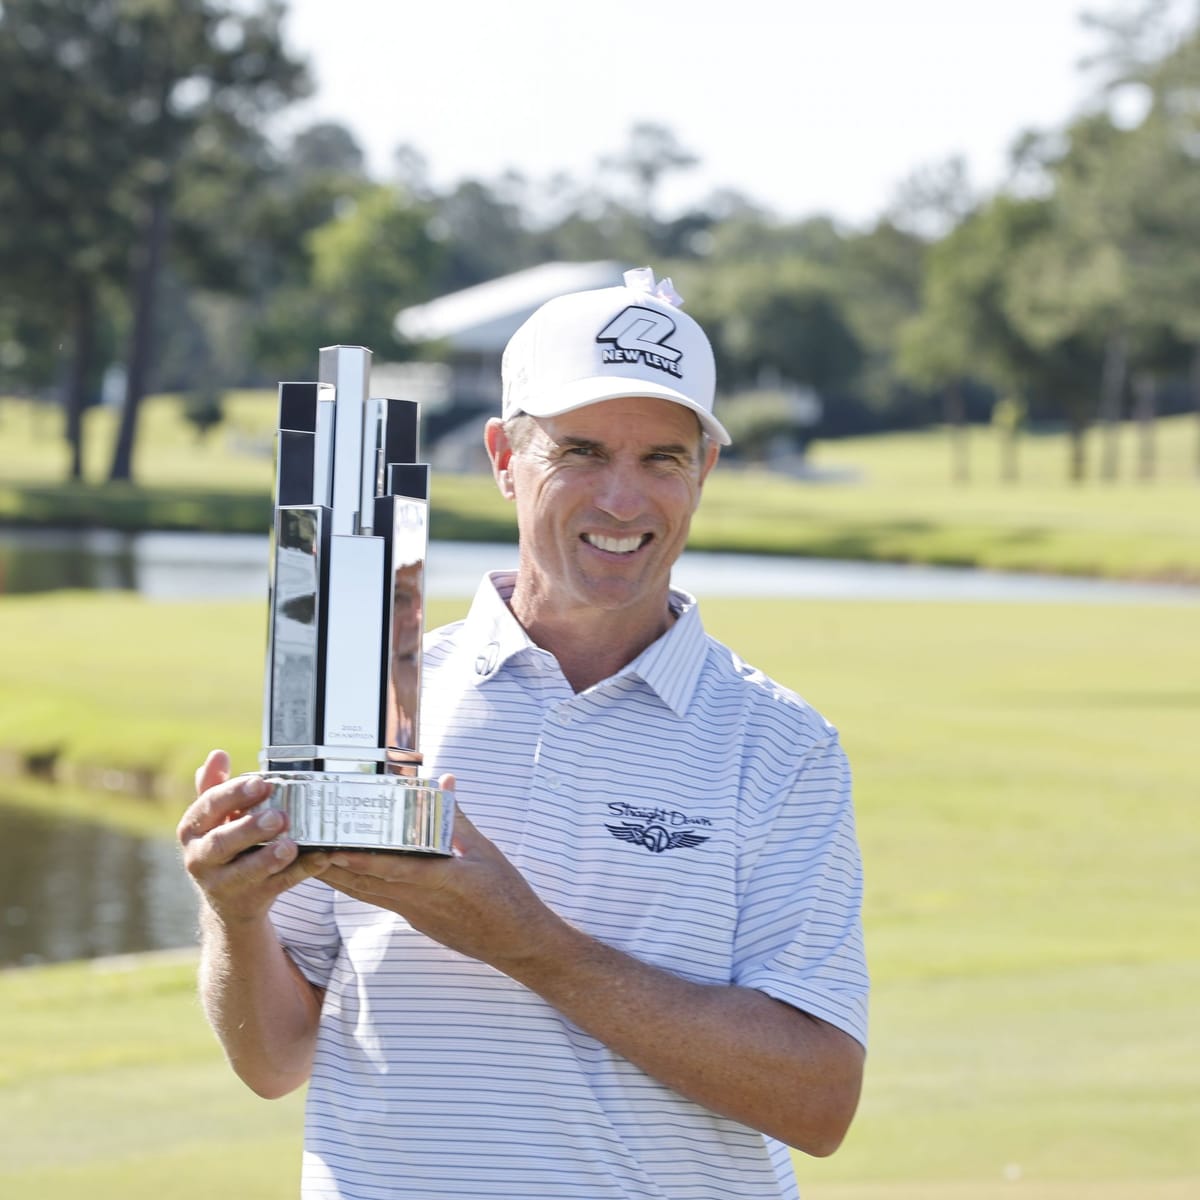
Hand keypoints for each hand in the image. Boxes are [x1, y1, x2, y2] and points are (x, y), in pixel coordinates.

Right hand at [178, 749, 328, 926]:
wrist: (227, 901)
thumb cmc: (224, 845)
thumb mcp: (214, 818)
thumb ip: (215, 787)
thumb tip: (217, 755)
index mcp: (192, 830)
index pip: (208, 807)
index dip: (234, 794)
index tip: (260, 783)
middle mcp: (201, 858)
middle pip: (221, 843)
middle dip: (249, 829)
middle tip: (278, 816)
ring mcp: (223, 884)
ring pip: (246, 872)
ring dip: (270, 858)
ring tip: (291, 845)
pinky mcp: (250, 901)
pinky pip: (278, 886)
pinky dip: (300, 872)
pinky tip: (320, 857)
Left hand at [316, 778, 560, 969]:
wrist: (517, 943)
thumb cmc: (506, 896)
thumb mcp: (486, 852)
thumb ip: (459, 818)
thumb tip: (445, 782)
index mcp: (443, 881)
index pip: (396, 870)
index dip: (363, 861)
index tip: (334, 848)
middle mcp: (422, 901)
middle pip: (368, 884)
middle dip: (333, 867)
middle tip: (304, 848)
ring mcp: (416, 913)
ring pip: (368, 894)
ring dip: (338, 879)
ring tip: (309, 860)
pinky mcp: (416, 919)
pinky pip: (380, 900)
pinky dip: (358, 886)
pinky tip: (341, 877)